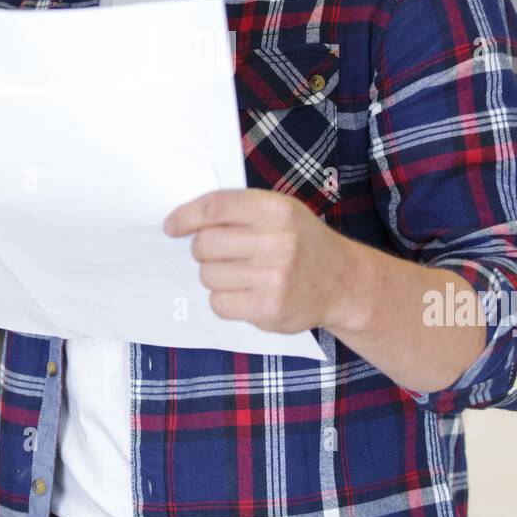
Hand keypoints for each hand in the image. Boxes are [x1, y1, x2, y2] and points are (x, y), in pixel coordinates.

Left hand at [163, 187, 355, 335]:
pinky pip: (219, 304)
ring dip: (215, 276)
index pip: (215, 207)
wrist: (344, 282)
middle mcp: (278, 241)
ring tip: (240, 274)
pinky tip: (245, 294)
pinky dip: (225, 300)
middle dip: (202, 250)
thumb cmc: (302, 242)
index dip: (186, 216)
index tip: (172, 226)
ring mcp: (274, 277)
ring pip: (208, 275)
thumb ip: (240, 210)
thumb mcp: (282, 212)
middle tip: (217, 253)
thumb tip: (186, 219)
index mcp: (277, 209)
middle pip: (205, 244)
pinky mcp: (269, 308)